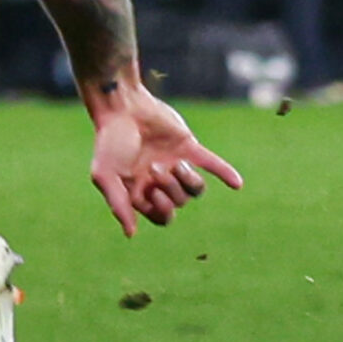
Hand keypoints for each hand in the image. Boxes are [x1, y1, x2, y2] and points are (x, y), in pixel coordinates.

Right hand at [88, 85, 242, 237]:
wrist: (123, 107)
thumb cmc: (110, 142)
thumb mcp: (105, 174)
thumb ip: (119, 204)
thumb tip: (131, 234)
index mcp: (140, 190)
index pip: (162, 216)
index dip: (162, 210)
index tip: (151, 192)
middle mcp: (159, 181)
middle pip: (180, 203)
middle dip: (172, 189)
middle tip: (156, 168)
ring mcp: (176, 165)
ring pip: (197, 189)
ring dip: (190, 180)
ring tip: (177, 164)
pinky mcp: (189, 148)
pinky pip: (212, 164)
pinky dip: (225, 174)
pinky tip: (237, 184)